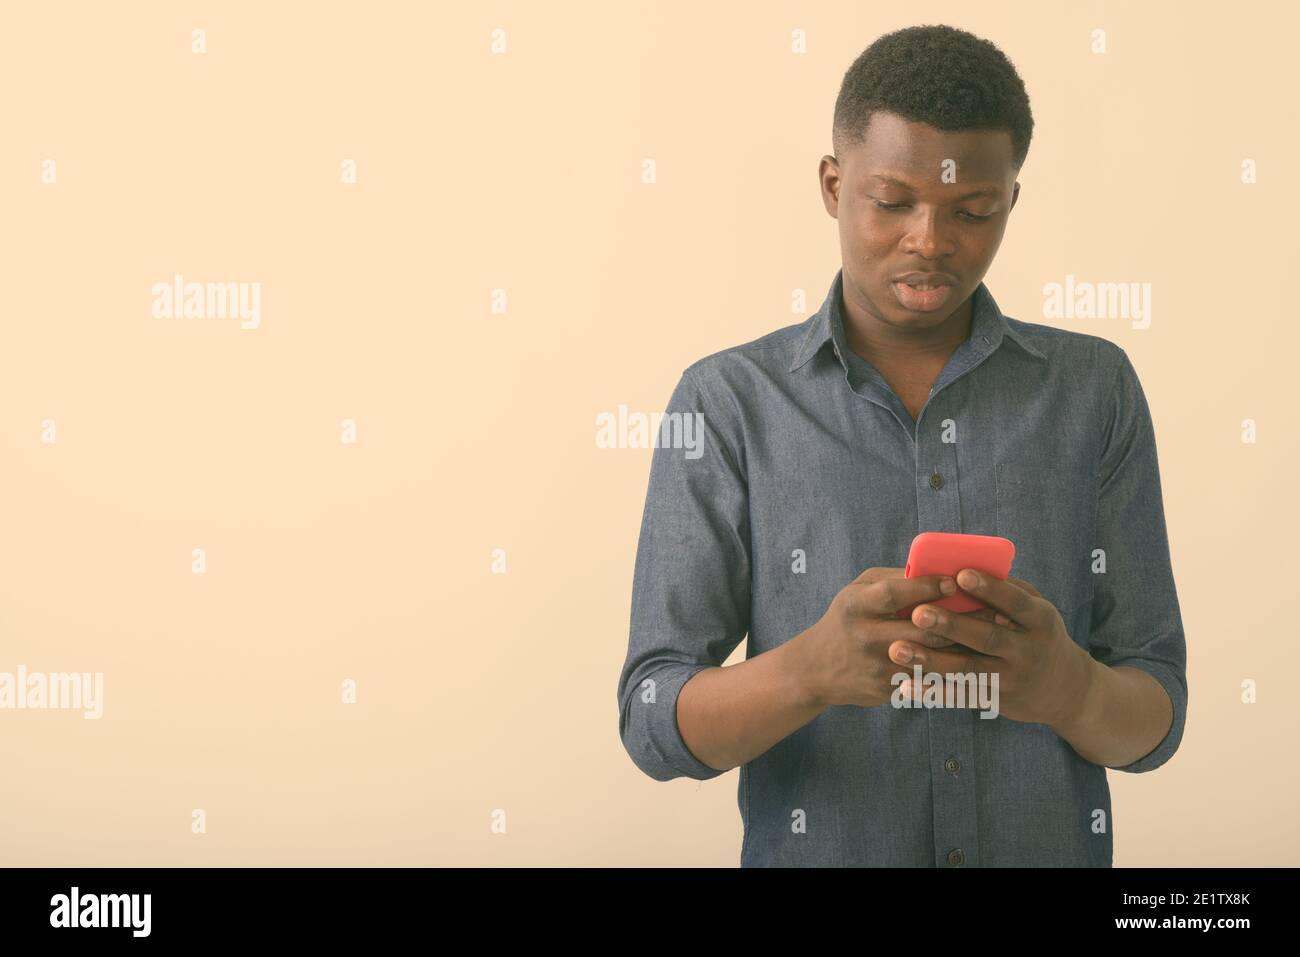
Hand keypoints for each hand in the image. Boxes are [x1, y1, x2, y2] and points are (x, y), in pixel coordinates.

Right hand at [796, 566, 1016, 709]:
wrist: (816, 670)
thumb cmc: (847, 619)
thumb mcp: (856, 592)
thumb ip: (892, 580)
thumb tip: (937, 569)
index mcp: (855, 606)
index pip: (893, 594)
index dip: (925, 587)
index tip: (956, 580)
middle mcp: (865, 637)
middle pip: (921, 628)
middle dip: (961, 619)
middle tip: (995, 611)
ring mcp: (877, 667)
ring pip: (932, 657)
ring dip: (966, 647)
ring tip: (993, 636)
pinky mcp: (887, 689)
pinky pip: (928, 679)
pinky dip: (955, 670)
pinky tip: (979, 663)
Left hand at [889, 569, 1094, 725]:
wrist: (1064, 691)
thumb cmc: (1038, 635)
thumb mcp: (1037, 611)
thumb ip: (1008, 591)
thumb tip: (965, 567)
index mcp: (1039, 620)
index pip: (1014, 602)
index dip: (989, 589)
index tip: (960, 575)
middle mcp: (1027, 650)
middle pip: (986, 637)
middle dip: (951, 625)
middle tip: (918, 613)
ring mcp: (1011, 678)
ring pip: (967, 668)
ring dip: (930, 660)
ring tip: (897, 650)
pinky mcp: (996, 699)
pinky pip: (960, 695)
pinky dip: (933, 692)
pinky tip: (905, 686)